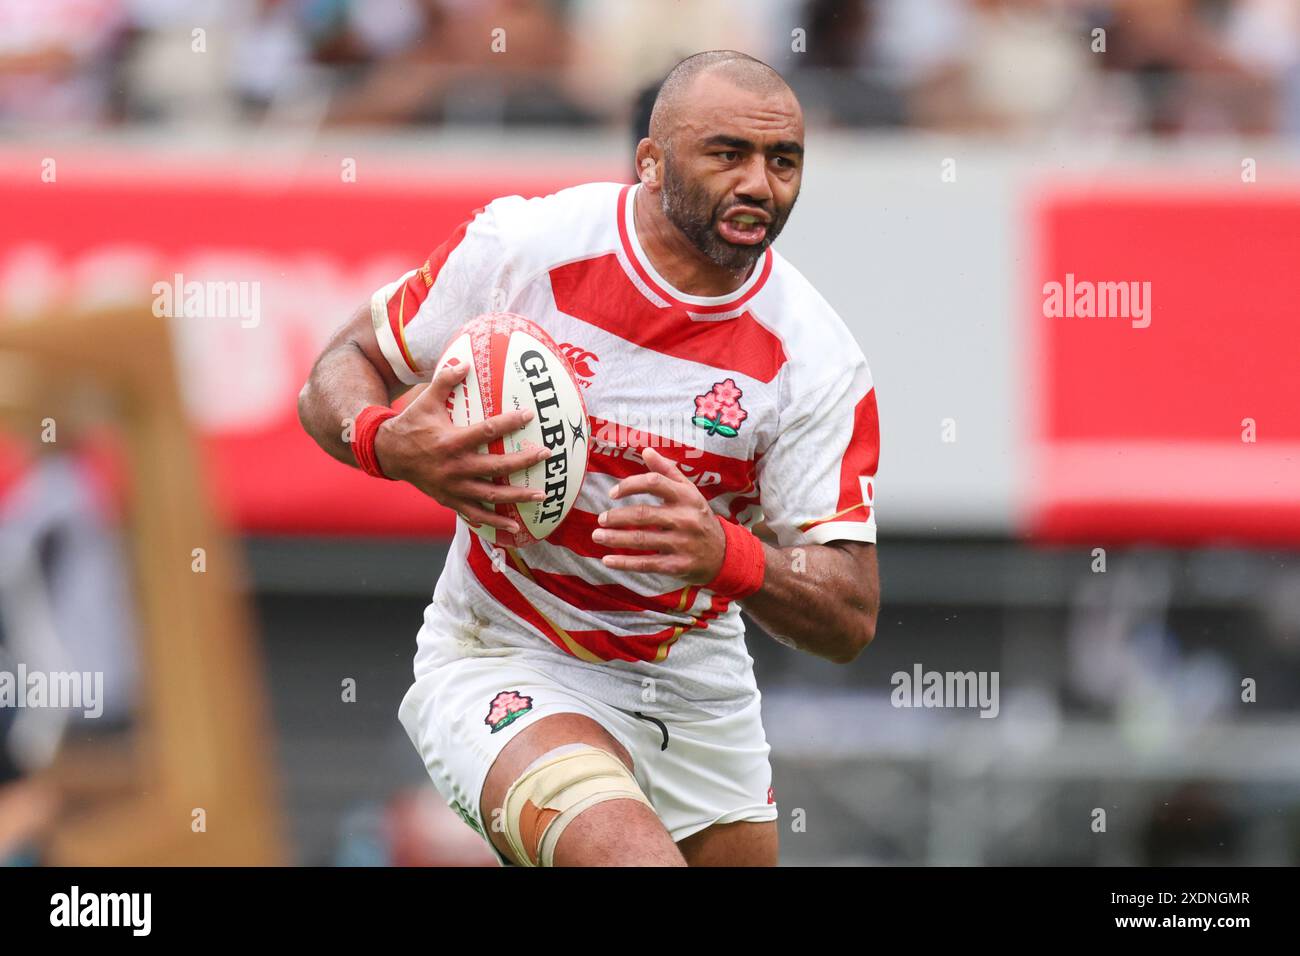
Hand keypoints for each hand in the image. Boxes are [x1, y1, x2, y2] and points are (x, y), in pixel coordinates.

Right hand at [374, 360, 550, 532]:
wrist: (388, 454)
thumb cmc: (411, 424)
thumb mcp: (425, 400)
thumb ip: (445, 380)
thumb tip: (465, 362)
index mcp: (450, 441)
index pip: (486, 431)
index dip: (510, 422)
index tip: (530, 415)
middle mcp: (454, 467)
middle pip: (495, 467)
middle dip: (523, 461)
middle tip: (546, 454)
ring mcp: (453, 487)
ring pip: (491, 495)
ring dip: (518, 497)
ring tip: (542, 495)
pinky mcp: (450, 500)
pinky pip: (476, 513)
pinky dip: (495, 522)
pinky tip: (515, 527)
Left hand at [592, 447, 726, 582]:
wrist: (724, 554)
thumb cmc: (699, 517)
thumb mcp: (690, 492)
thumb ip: (667, 471)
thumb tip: (646, 451)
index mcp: (687, 496)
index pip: (654, 483)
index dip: (630, 485)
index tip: (612, 493)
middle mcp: (685, 518)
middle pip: (644, 514)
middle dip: (618, 516)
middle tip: (601, 519)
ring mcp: (682, 543)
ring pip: (642, 539)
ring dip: (616, 538)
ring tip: (598, 536)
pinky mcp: (678, 565)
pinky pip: (646, 564)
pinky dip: (625, 562)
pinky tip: (607, 560)